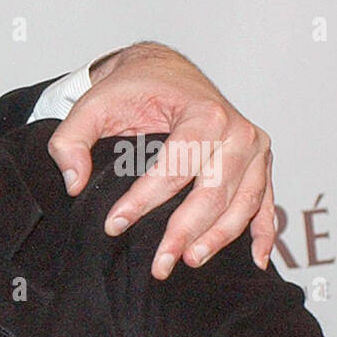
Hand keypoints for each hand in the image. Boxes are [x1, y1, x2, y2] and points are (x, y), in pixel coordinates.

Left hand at [47, 42, 274, 277]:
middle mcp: (238, 132)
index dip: (143, 201)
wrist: (165, 70)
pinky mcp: (258, 163)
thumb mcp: (92, 105)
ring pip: (242, 204)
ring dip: (218, 238)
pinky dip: (263, 232)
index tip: (114, 225)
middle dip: (185, 232)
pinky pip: (265, 202)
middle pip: (213, 193)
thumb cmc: (133, 88)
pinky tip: (255, 260)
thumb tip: (74, 184)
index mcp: (204, 114)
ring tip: (188, 262)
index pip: (174, 168)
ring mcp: (254, 149)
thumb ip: (71, 140)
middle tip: (159, 265)